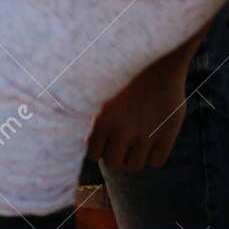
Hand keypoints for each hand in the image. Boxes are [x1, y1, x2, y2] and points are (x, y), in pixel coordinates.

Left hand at [87, 53, 190, 171]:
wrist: (157, 62)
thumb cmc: (123, 72)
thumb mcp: (98, 87)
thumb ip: (86, 107)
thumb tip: (61, 112)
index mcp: (101, 120)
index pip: (93, 153)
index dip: (97, 149)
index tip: (101, 141)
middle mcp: (122, 132)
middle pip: (113, 163)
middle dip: (114, 154)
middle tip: (118, 143)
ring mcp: (145, 136)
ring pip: (134, 166)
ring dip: (132, 158)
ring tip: (133, 145)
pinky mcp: (166, 136)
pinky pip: (156, 162)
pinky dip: (152, 156)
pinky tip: (150, 143)